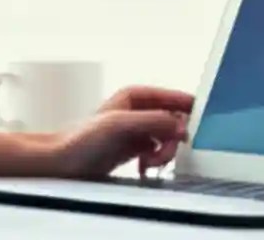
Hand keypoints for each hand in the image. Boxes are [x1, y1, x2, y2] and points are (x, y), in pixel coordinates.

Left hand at [51, 86, 194, 179]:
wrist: (64, 162)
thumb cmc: (82, 139)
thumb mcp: (120, 125)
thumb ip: (153, 121)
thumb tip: (181, 125)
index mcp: (137, 95)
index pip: (175, 97)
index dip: (189, 110)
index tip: (200, 125)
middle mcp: (140, 110)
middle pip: (176, 122)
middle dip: (173, 139)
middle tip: (162, 153)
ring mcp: (139, 130)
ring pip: (169, 140)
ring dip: (164, 153)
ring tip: (148, 163)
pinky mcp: (136, 149)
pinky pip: (159, 153)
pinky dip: (156, 162)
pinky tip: (143, 168)